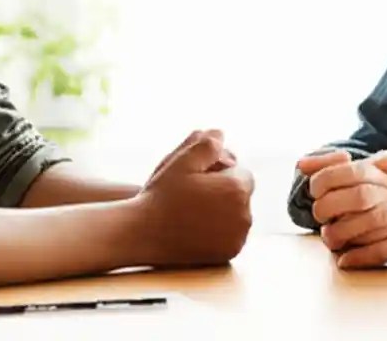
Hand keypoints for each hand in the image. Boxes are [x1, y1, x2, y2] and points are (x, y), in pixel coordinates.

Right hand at [137, 130, 253, 266]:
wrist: (142, 235)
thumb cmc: (161, 196)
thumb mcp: (181, 162)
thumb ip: (206, 145)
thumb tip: (221, 134)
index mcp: (237, 189)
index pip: (241, 172)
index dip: (220, 171)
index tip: (199, 178)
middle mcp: (244, 215)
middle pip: (241, 194)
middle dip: (224, 190)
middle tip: (195, 193)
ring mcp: (237, 238)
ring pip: (237, 215)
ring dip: (223, 210)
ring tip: (194, 209)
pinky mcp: (229, 254)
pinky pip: (231, 235)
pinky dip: (220, 230)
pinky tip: (196, 225)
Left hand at [312, 168, 386, 268]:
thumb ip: (379, 175)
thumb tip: (345, 168)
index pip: (352, 168)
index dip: (326, 176)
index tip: (312, 187)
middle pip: (353, 194)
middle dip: (329, 206)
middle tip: (321, 217)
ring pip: (363, 224)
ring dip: (339, 235)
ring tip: (330, 241)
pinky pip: (380, 249)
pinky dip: (359, 256)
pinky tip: (347, 261)